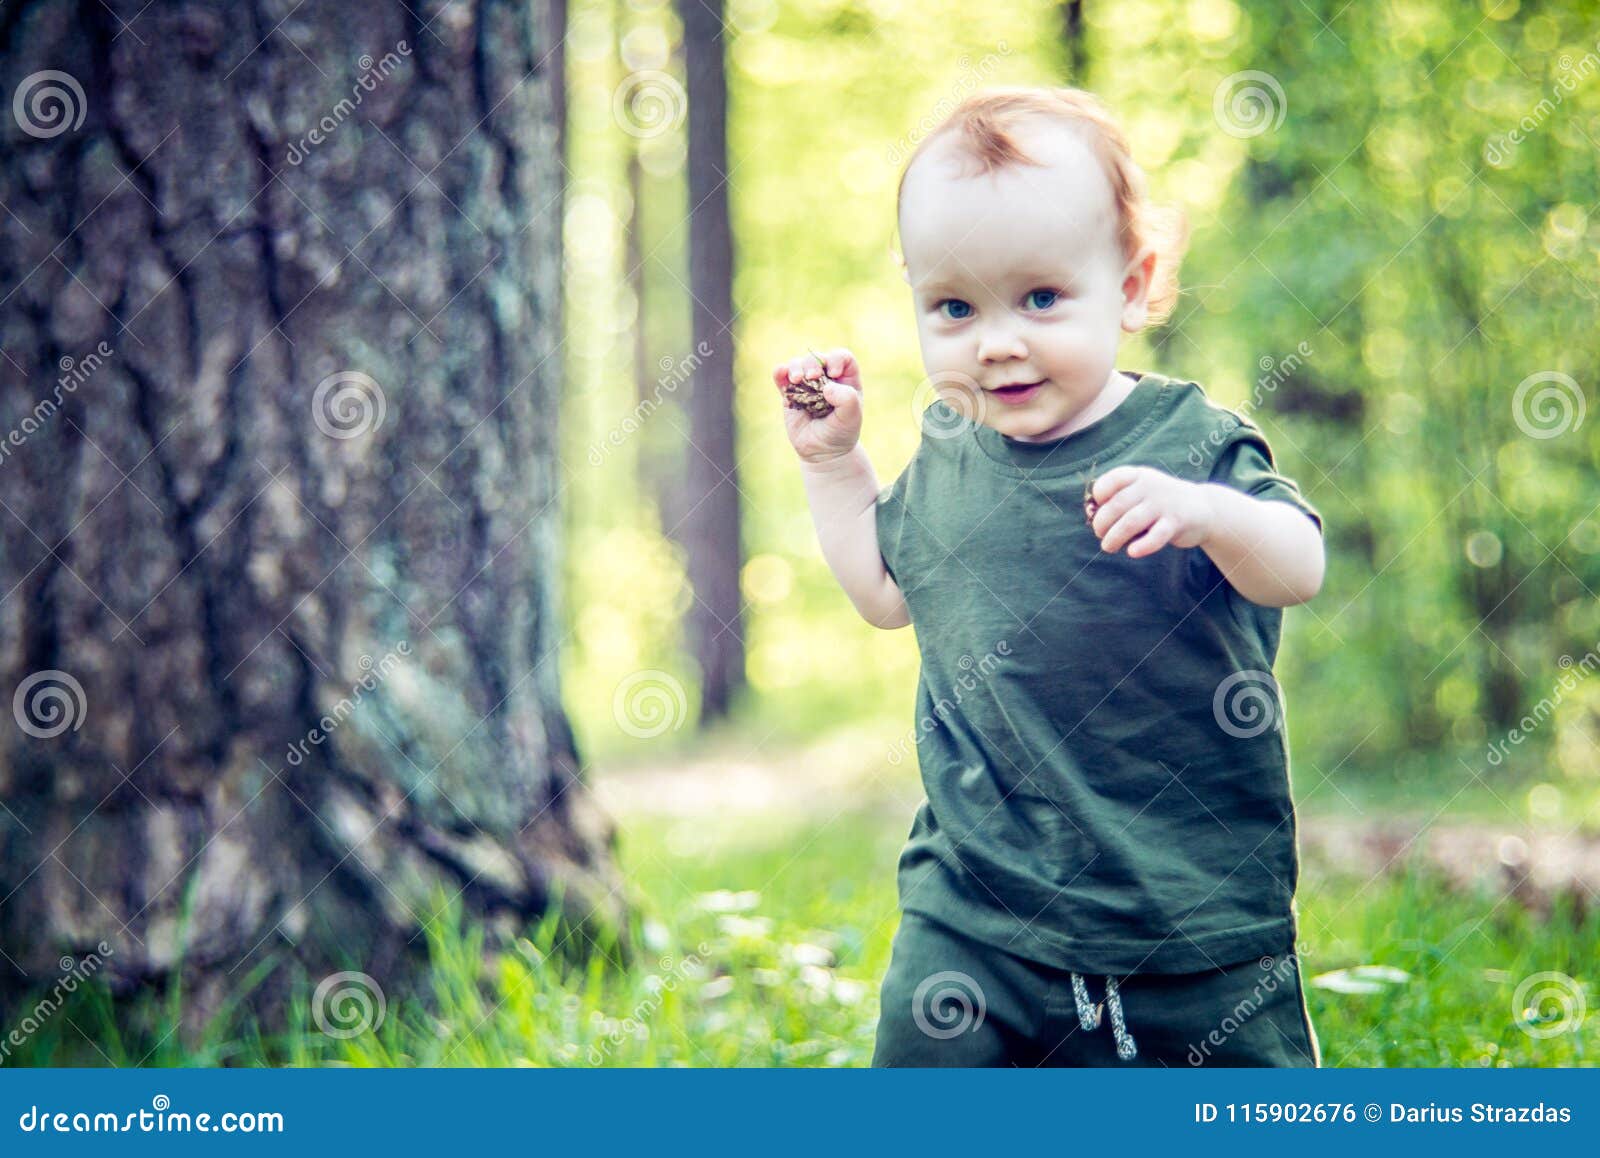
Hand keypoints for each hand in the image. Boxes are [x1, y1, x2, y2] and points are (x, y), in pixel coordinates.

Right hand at [772, 347, 863, 463]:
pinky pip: (781, 376)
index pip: (841, 357)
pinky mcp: (789, 393)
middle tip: (812, 376)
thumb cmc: (840, 432)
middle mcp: (825, 378)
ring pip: (798, 364)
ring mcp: (806, 384)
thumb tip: (827, 387)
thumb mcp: (851, 417)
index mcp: (845, 379)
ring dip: (796, 367)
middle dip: (813, 363)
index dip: (836, 359)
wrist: (822, 452)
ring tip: (797, 379)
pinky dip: (780, 372)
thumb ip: (847, 399)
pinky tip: (781, 374)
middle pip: (817, 358)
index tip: (833, 373)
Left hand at [1088, 466, 1214, 556]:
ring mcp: (1164, 503)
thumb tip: (1090, 514)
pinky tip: (1132, 552)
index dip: (1100, 495)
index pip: (1112, 480)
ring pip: (1131, 522)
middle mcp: (1150, 486)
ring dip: (1114, 537)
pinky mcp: (1176, 522)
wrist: (1204, 508)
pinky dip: (1143, 545)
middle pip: (1117, 505)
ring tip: (1108, 547)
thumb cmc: (1160, 503)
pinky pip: (1156, 535)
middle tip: (1100, 534)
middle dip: (1102, 523)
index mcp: (1138, 476)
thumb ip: (1118, 500)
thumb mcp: (1140, 493)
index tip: (1097, 508)